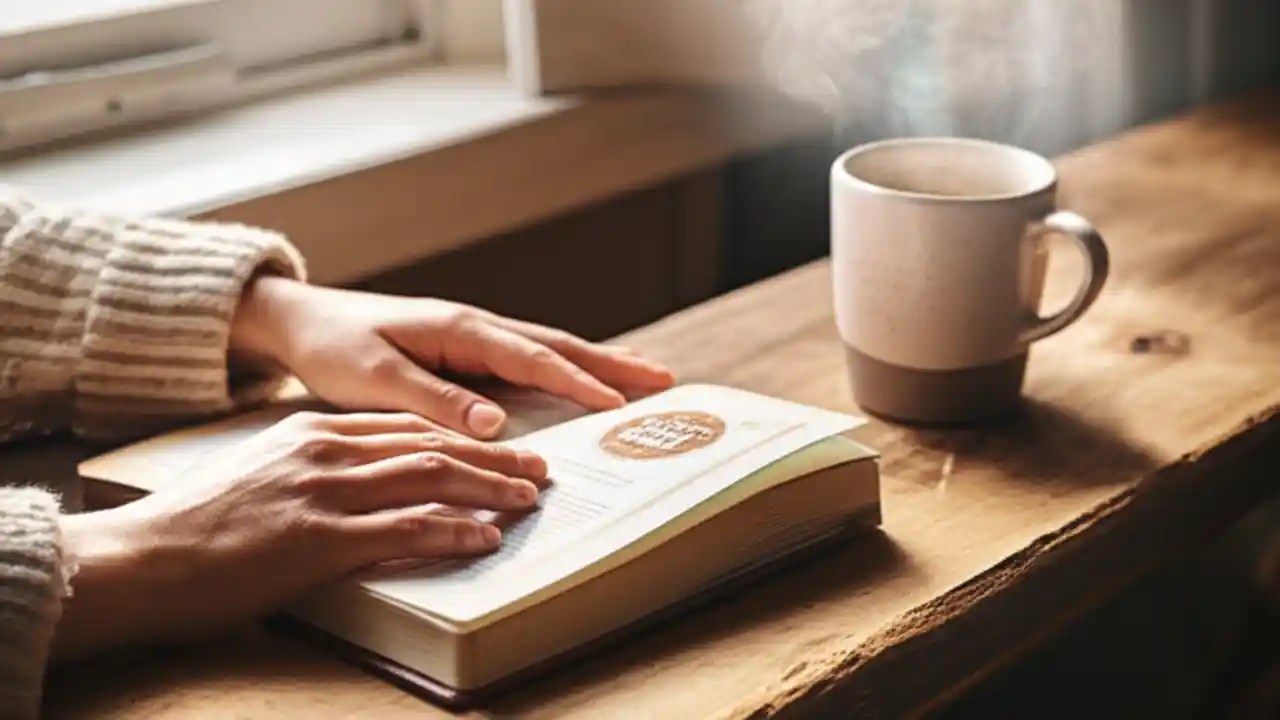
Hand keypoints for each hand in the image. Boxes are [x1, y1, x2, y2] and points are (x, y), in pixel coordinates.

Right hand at [54, 411, 547, 658]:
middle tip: (536, 470)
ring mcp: (324, 493)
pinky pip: (406, 529)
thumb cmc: (196, 525)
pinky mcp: (319, 540)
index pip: (408, 425)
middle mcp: (326, 452)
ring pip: (431, 477)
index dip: (464, 437)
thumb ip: (314, 468)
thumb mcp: (261, 473)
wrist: (138, 558)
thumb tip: (363, 483)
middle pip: (432, 444)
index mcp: (314, 433)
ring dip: (490, 489)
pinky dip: (454, 530)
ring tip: (528, 500)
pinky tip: (484, 537)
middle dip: (494, 458)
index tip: (501, 447)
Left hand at [231, 276, 674, 437]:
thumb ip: (434, 400)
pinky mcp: (469, 351)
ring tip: (647, 376)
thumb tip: (495, 424)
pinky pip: (530, 360)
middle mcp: (477, 328)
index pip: (532, 358)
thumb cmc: (335, 348)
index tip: (619, 406)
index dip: (577, 383)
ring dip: (600, 363)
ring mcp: (476, 337)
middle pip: (558, 346)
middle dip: (614, 364)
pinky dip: (568, 369)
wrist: (304, 321)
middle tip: (666, 380)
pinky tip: (585, 380)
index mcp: (460, 330)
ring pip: (551, 349)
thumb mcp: (374, 379)